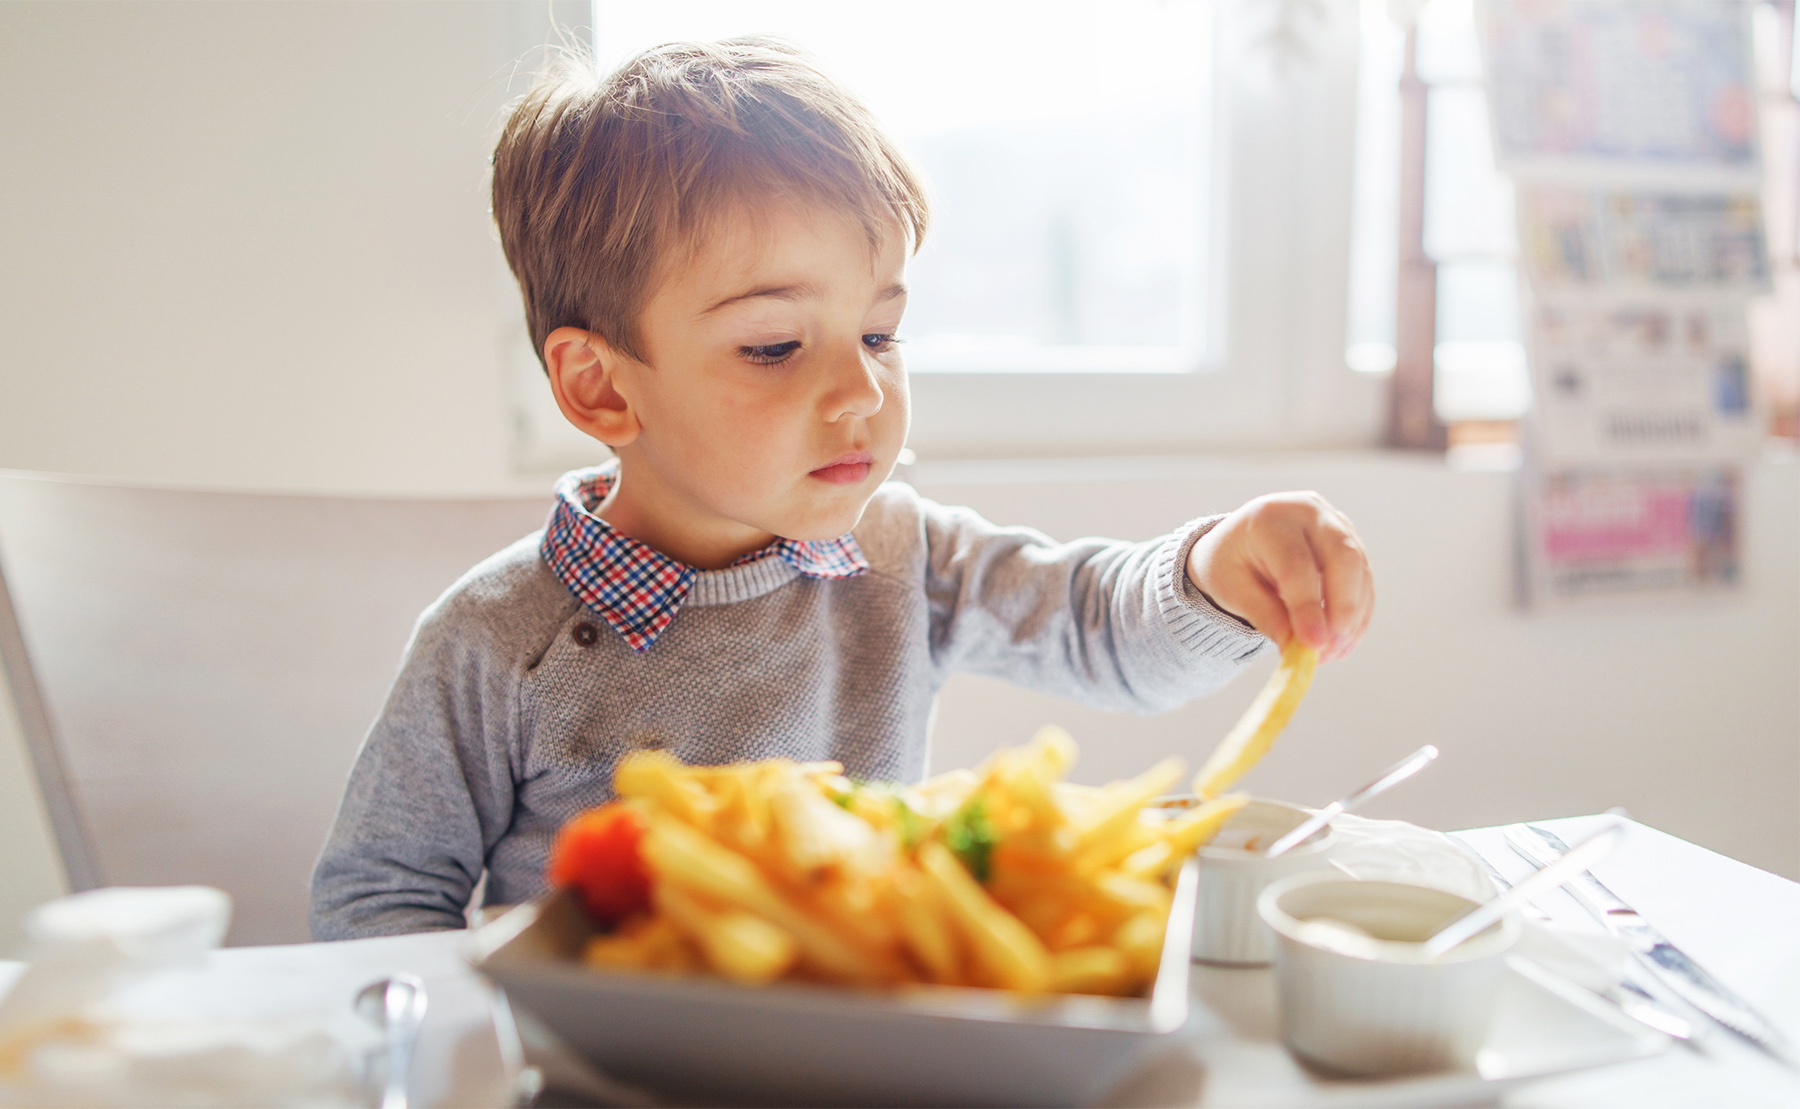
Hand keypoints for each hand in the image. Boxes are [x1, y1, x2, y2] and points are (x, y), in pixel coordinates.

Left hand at [1185, 492, 1372, 660]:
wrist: (1241, 541)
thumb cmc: (1232, 564)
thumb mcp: (1232, 590)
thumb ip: (1264, 616)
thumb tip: (1295, 648)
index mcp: (1269, 517)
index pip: (1296, 563)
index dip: (1308, 606)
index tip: (1313, 644)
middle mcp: (1308, 511)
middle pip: (1342, 557)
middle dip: (1342, 609)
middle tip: (1330, 650)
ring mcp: (1335, 523)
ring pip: (1359, 570)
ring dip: (1352, 617)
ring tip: (1332, 653)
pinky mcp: (1351, 540)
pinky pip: (1364, 580)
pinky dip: (1358, 614)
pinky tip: (1343, 642)